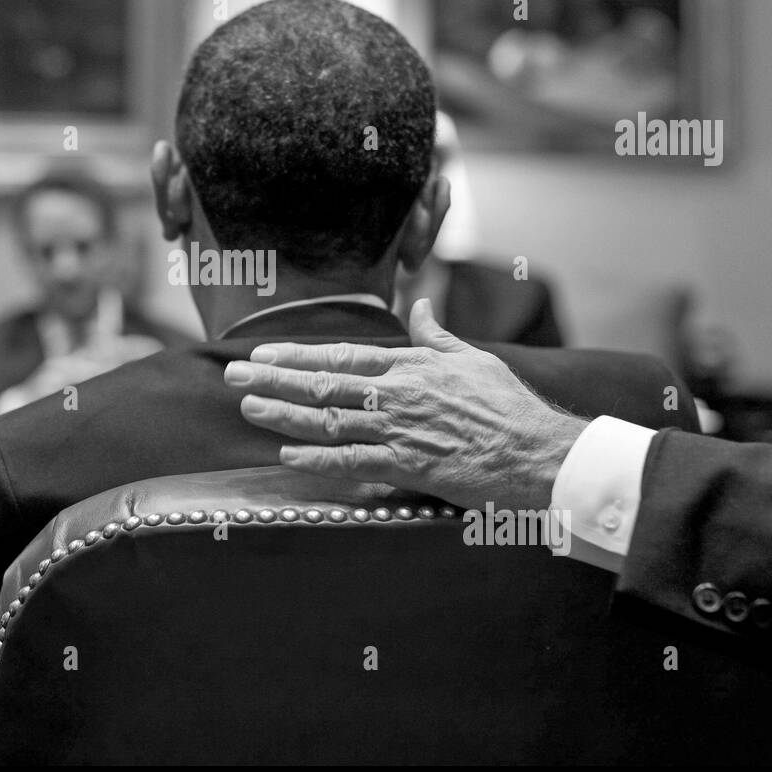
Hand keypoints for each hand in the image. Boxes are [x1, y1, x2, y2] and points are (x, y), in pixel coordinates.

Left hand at [223, 299, 587, 509]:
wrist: (539, 451)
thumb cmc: (509, 407)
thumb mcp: (473, 359)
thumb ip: (437, 335)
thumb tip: (420, 305)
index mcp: (410, 366)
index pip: (341, 354)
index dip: (296, 354)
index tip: (261, 353)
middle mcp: (397, 393)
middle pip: (323, 383)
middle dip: (273, 379)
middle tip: (232, 376)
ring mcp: (400, 429)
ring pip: (329, 419)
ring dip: (284, 415)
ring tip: (248, 407)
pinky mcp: (409, 466)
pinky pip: (354, 461)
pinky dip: (318, 460)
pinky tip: (287, 457)